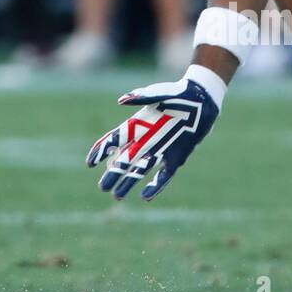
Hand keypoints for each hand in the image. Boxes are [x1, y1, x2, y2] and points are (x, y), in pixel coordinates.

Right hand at [86, 64, 224, 199]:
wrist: (202, 101)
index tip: (90, 163)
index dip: (101, 150)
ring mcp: (160, 149)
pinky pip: (163, 175)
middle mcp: (146, 139)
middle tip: (102, 188)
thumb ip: (143, 96)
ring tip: (117, 196)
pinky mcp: (176, 157)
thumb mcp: (161, 93)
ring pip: (140, 170)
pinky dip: (154, 186)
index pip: (115, 139)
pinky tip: (145, 197)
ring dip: (128, 182)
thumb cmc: (179, 94)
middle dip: (113, 173)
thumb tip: (122, 100)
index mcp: (138, 124)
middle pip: (124, 159)